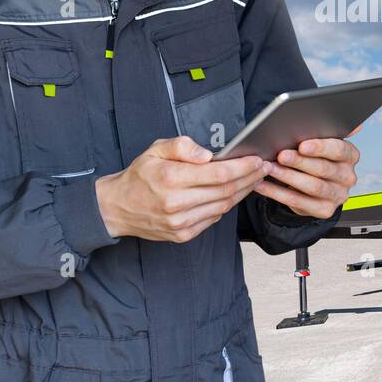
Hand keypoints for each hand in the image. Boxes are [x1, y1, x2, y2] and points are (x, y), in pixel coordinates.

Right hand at [95, 135, 270, 242]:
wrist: (117, 208)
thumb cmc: (139, 176)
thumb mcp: (155, 150)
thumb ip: (182, 146)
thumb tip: (208, 154)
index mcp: (170, 178)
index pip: (218, 173)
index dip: (243, 167)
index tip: (257, 159)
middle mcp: (176, 203)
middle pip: (226, 191)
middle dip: (249, 178)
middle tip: (263, 167)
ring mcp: (181, 222)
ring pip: (223, 206)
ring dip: (242, 192)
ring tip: (253, 179)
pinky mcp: (183, 234)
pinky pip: (214, 219)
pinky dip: (227, 205)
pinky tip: (234, 193)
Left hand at [251, 131, 360, 219]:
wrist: (312, 185)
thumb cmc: (315, 157)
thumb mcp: (321, 142)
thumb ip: (327, 130)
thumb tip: (342, 120)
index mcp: (350, 156)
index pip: (339, 150)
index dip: (320, 148)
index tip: (302, 145)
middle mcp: (347, 176)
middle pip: (324, 168)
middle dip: (299, 161)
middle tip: (281, 155)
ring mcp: (337, 195)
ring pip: (312, 186)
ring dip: (287, 176)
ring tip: (270, 168)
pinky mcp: (325, 210)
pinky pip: (298, 202)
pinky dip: (277, 193)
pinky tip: (263, 184)